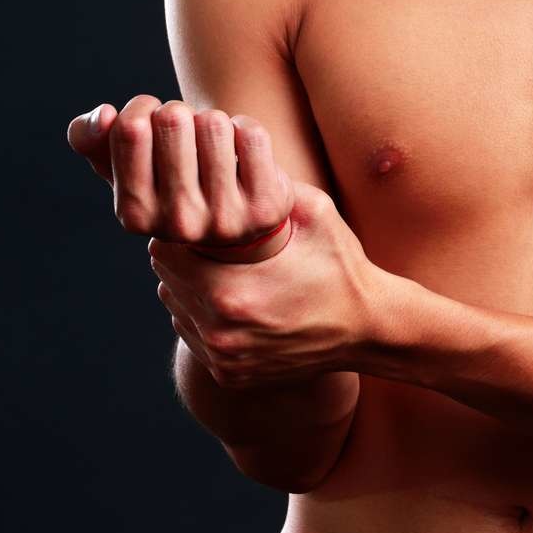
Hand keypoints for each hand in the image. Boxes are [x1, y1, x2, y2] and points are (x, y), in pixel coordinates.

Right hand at [66, 95, 294, 261]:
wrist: (235, 225)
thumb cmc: (172, 181)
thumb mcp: (125, 166)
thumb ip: (92, 138)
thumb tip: (104, 114)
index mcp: (134, 214)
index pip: (131, 127)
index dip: (143, 107)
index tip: (151, 120)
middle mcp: (178, 224)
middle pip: (173, 119)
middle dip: (180, 114)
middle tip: (186, 136)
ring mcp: (225, 219)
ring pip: (213, 123)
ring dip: (213, 121)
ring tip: (213, 146)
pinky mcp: (265, 207)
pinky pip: (251, 133)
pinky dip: (245, 128)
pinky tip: (242, 152)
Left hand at [147, 183, 389, 389]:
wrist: (367, 329)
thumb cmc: (341, 267)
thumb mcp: (315, 213)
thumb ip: (271, 184)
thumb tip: (233, 157)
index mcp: (231, 292)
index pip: (166, 251)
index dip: (181, 229)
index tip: (202, 219)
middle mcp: (219, 333)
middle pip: (165, 280)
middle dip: (182, 256)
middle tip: (210, 240)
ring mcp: (223, 359)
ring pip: (175, 309)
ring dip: (190, 287)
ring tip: (221, 269)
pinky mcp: (229, 375)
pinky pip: (194, 336)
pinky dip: (205, 316)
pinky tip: (234, 300)